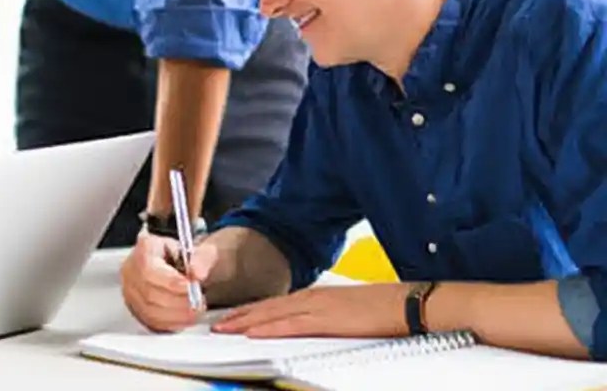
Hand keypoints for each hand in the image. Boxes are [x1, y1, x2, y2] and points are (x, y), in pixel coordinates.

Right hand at [121, 232, 216, 331]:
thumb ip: (203, 258)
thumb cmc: (187, 257)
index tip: (191, 286)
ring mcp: (130, 291)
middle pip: (149, 292)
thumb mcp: (202, 249)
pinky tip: (187, 317)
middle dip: (178, 300)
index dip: (171, 282)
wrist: (181, 268)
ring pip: (150, 310)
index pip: (149, 269)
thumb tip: (197, 273)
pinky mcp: (136, 309)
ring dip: (178, 314)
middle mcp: (132, 270)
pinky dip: (173, 323)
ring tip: (196, 309)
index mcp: (145, 249)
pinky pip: (152, 322)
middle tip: (199, 300)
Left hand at [213, 284, 410, 337]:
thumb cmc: (385, 309)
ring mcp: (318, 307)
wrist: (410, 303)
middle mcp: (313, 298)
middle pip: (268, 307)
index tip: (232, 318)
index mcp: (318, 296)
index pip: (276, 303)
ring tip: (224, 328)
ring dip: (246, 321)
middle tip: (217, 324)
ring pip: (272, 314)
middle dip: (240, 316)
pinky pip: (290, 325)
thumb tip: (312, 326)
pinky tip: (252, 333)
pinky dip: (268, 328)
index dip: (251, 311)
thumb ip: (326, 317)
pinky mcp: (327, 319)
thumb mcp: (348, 312)